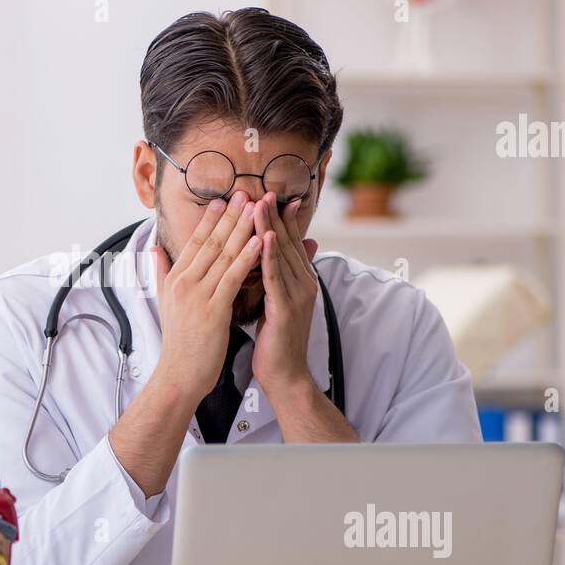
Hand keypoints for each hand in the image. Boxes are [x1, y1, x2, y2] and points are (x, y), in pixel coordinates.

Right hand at [151, 190, 261, 403]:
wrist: (179, 375)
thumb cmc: (178, 343)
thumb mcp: (164, 302)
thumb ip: (161, 272)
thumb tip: (153, 248)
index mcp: (175, 279)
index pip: (195, 242)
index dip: (210, 219)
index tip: (223, 199)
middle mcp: (184, 282)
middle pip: (211, 242)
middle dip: (230, 216)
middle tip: (245, 193)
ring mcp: (198, 295)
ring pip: (224, 255)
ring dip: (242, 229)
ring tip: (257, 209)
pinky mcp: (213, 310)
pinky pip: (233, 277)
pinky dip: (247, 257)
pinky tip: (260, 241)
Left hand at [251, 194, 319, 397]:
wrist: (285, 374)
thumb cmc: (277, 340)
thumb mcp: (277, 302)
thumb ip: (277, 278)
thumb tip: (273, 259)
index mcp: (300, 281)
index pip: (289, 243)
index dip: (279, 219)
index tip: (268, 196)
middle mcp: (303, 284)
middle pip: (287, 243)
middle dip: (275, 216)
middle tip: (264, 190)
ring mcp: (297, 295)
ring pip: (282, 254)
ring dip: (271, 227)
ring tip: (260, 203)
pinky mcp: (287, 308)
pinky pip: (276, 277)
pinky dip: (271, 256)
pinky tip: (266, 237)